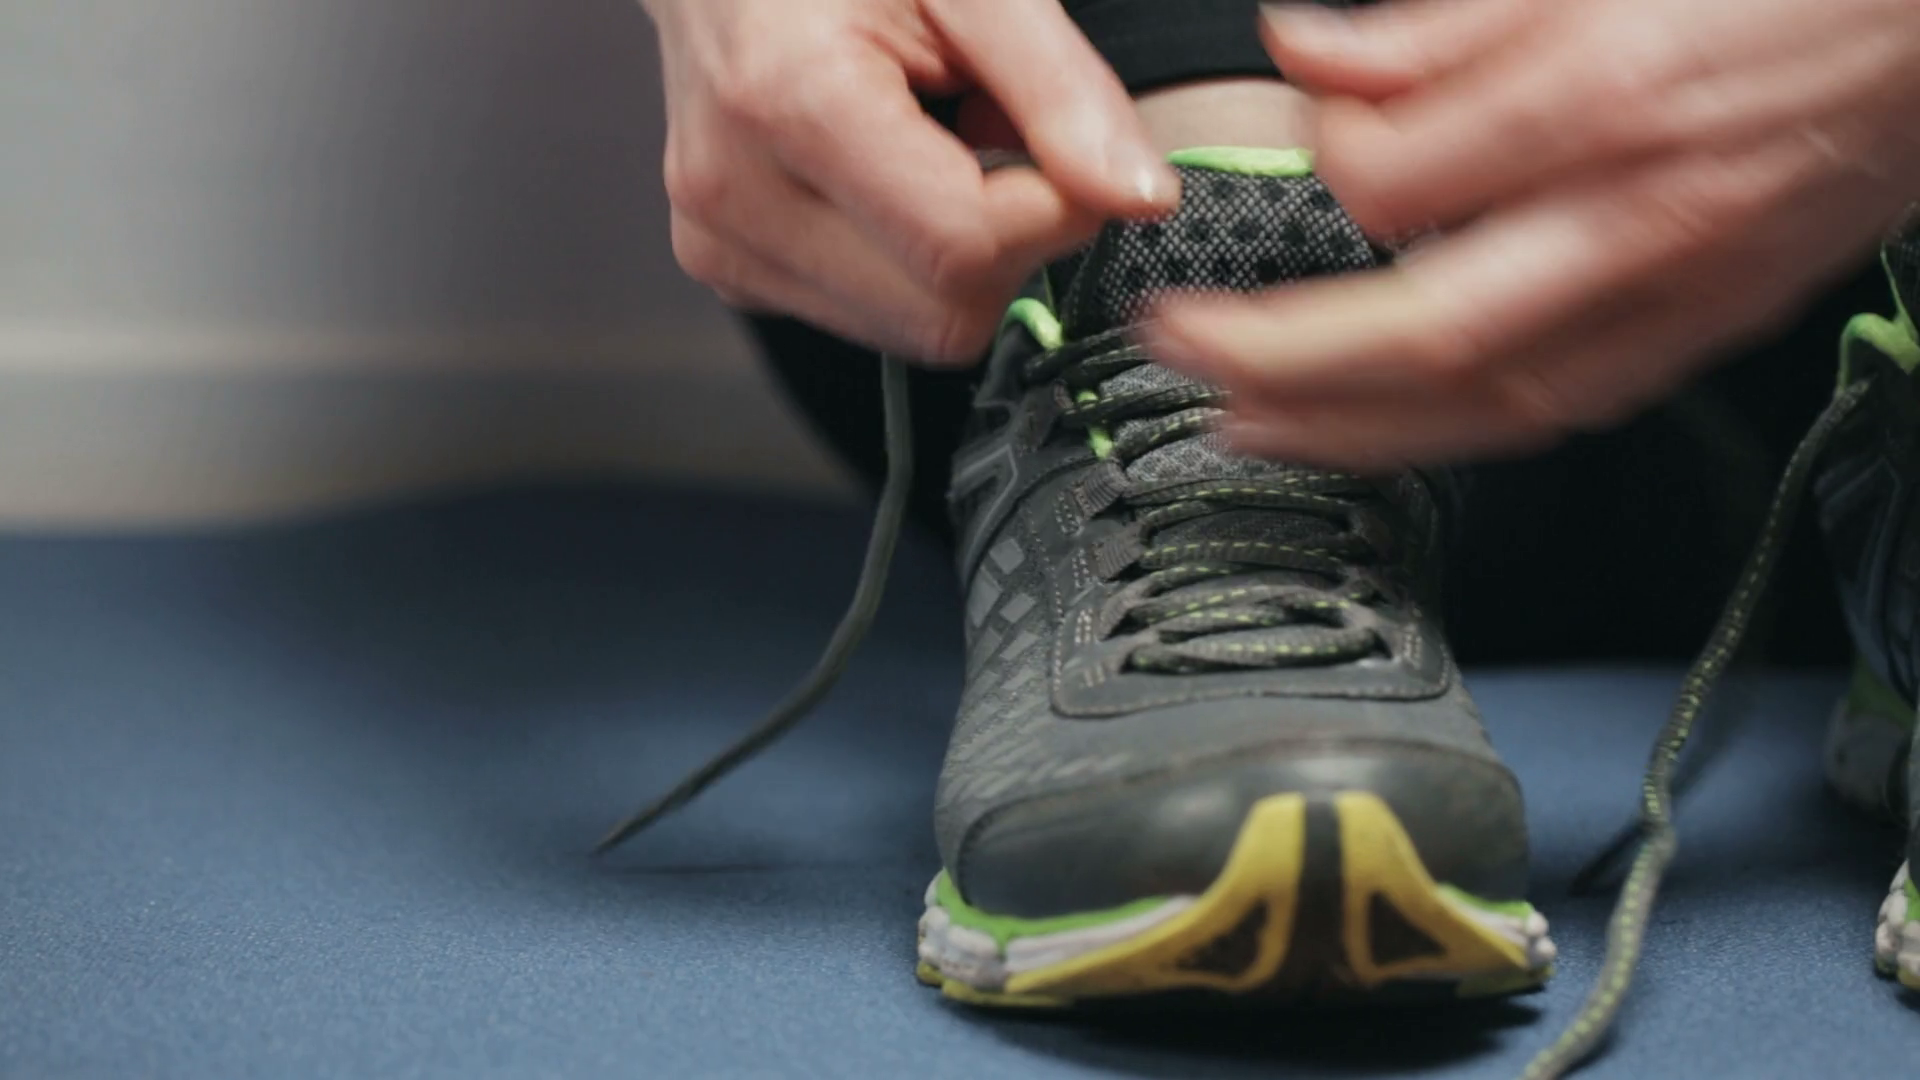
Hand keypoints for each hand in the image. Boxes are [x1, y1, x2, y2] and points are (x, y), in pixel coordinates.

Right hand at [648, 0, 1176, 363]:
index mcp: (785, 98)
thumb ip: (1061, 88)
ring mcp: (722, 242)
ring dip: (966, 254)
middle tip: (1006, 138)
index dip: (1054, 210)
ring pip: (916, 330)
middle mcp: (734, 191)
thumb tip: (1144, 201)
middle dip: (1013, 243)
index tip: (1073, 147)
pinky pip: (874, 316)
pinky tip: (896, 174)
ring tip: (942, 142)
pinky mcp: (728, 269)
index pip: (963, 246)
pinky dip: (914, 261)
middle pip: (943, 312)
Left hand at [1149, 0, 1919, 468]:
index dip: (1317, 162)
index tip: (1302, 127)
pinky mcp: (1715, 326)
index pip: (1394, 179)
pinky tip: (1384, 432)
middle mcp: (1644, 214)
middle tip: (1176, 350)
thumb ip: (1443, 18)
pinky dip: (1455, 434)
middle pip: (1426, 334)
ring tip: (1245, 425)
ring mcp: (1687, 288)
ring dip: (1348, 432)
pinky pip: (1564, 407)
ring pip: (1490, 405)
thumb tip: (1307, 49)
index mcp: (1607, 93)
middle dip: (1276, 360)